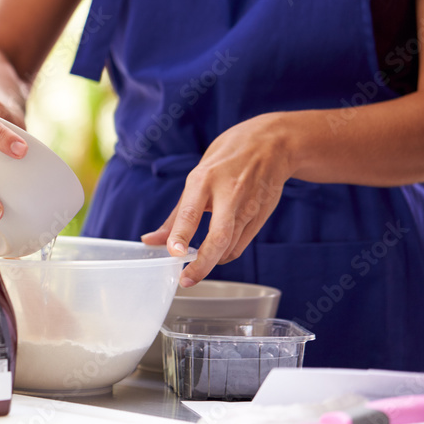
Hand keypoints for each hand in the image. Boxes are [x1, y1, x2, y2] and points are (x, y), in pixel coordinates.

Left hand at [140, 112, 294, 286]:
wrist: (272, 144)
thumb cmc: (227, 158)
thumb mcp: (197, 177)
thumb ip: (175, 214)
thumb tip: (150, 241)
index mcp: (204, 179)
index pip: (190, 213)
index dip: (180, 236)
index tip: (173, 254)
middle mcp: (227, 194)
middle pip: (217, 238)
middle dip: (202, 264)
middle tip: (186, 280)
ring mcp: (247, 207)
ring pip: (230, 246)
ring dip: (212, 262)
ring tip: (195, 268)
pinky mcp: (260, 217)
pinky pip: (240, 244)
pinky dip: (225, 254)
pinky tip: (215, 254)